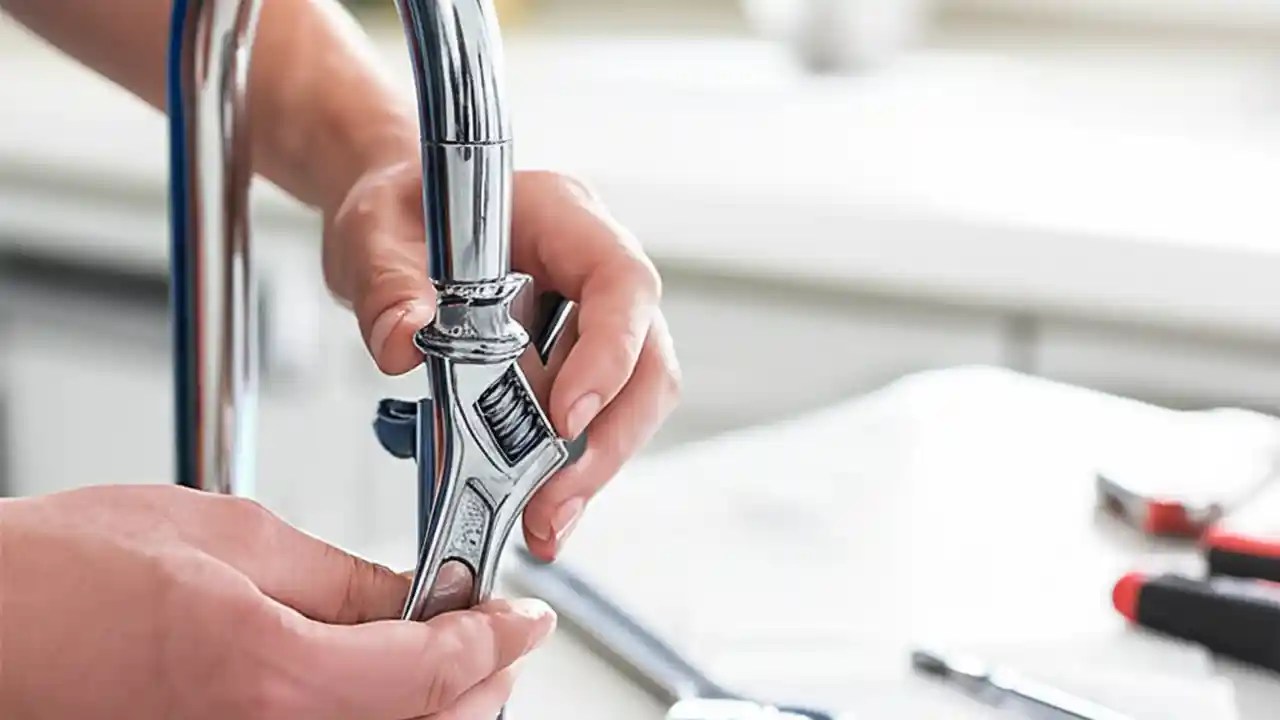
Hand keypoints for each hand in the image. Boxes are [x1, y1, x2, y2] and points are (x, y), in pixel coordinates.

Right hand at [0, 485, 555, 719]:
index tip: (523, 617)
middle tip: (494, 632)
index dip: (496, 638)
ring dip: (438, 708)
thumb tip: (408, 591)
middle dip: (480, 680)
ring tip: (445, 653)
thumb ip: (336, 574)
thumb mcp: (227, 537)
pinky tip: (376, 685)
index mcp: (274, 677)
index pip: (437, 670)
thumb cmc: (64, 577)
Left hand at [324, 164, 681, 559]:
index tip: (564, 418)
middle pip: (645, 360)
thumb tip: (402, 342)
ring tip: (543, 521)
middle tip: (554, 503)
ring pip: (629, 402)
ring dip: (593, 468)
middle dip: (608, 440)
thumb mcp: (374, 231)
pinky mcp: (573, 364)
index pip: (621, 283)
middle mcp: (593, 270)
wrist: (399, 224)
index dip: (609, 354)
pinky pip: (592, 422)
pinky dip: (568, 470)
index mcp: (563, 217)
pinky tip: (537, 508)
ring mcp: (591, 320)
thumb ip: (385, 282)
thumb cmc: (403, 210)